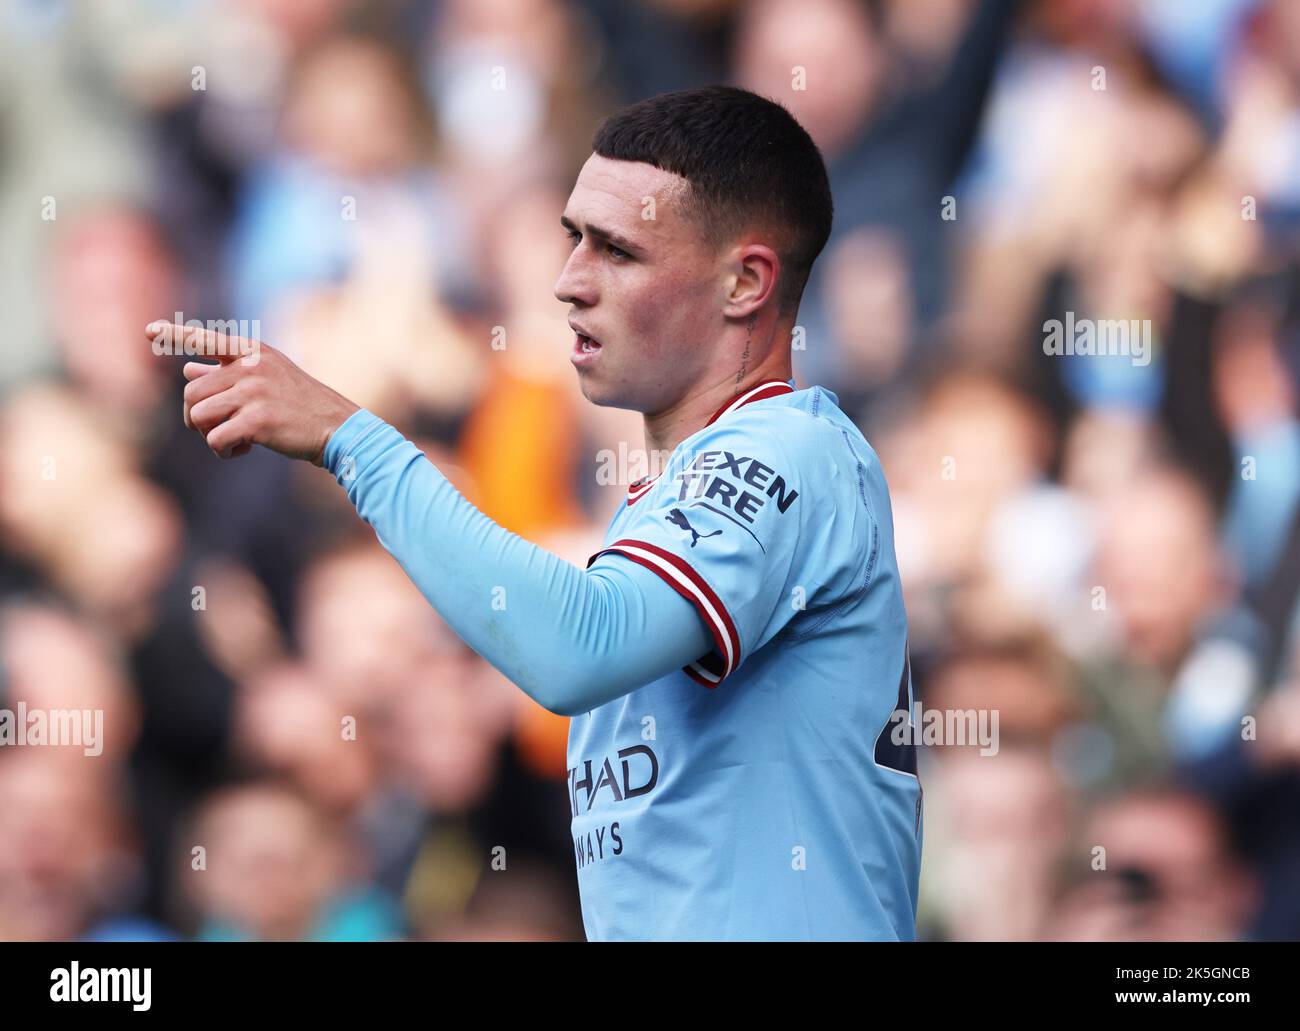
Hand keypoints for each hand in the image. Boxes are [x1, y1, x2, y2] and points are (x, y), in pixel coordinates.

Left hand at [147, 321, 359, 464]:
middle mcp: (251, 367)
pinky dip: (222, 451)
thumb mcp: (268, 378)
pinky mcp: (257, 421)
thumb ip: (228, 372)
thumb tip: (187, 368)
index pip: (205, 339)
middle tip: (217, 430)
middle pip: (191, 392)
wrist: (336, 428)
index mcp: (253, 352)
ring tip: (232, 441)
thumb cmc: (301, 405)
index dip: (175, 335)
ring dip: (208, 436)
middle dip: (196, 418)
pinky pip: (215, 439)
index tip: (149, 332)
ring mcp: (254, 392)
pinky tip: (242, 451)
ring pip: (198, 416)